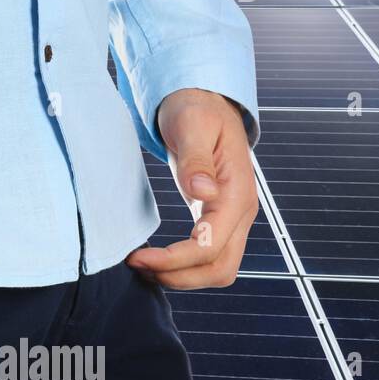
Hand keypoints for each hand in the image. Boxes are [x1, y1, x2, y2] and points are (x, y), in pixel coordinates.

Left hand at [125, 88, 257, 288]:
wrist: (205, 102)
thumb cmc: (197, 110)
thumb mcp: (192, 124)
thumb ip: (196, 159)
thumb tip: (202, 191)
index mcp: (236, 193)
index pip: (210, 246)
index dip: (175, 260)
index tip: (137, 258)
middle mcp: (241, 212)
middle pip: (221, 268)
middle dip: (179, 277)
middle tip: (137, 266)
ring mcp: (233, 218)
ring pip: (218, 269)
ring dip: (182, 277)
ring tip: (143, 266)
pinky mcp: (218, 219)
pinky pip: (209, 256)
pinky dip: (184, 267)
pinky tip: (155, 258)